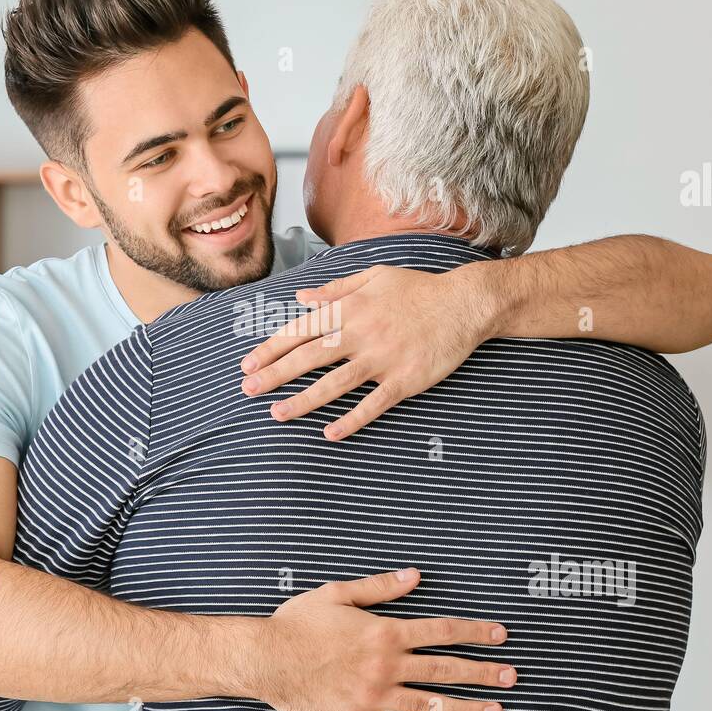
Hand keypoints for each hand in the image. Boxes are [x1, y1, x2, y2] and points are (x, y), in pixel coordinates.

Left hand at [239, 264, 493, 439]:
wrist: (463, 304)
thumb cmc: (417, 289)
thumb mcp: (374, 277)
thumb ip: (335, 289)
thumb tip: (300, 298)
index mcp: (350, 309)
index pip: (301, 330)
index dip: (272, 348)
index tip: (248, 364)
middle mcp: (361, 334)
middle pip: (309, 357)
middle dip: (275, 375)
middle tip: (248, 390)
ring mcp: (382, 359)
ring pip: (335, 383)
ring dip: (303, 400)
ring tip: (277, 413)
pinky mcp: (404, 380)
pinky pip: (373, 404)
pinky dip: (352, 420)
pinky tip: (330, 433)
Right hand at [250, 568, 516, 710]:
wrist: (265, 659)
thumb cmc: (297, 623)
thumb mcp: (337, 594)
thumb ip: (379, 588)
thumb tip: (415, 576)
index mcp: (384, 632)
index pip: (441, 631)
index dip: (474, 632)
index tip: (500, 636)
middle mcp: (386, 666)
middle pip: (445, 669)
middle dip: (483, 672)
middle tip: (512, 677)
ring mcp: (375, 697)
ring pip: (431, 706)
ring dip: (467, 710)